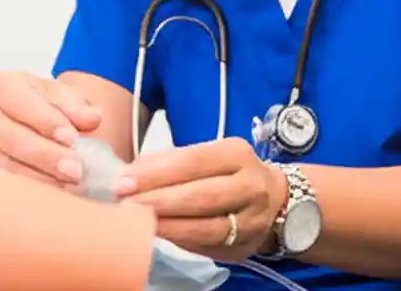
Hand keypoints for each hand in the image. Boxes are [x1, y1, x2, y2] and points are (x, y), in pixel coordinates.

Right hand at [0, 70, 102, 188]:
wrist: (40, 120)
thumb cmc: (49, 106)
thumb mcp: (65, 97)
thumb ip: (78, 106)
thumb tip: (92, 118)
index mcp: (0, 85)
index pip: (19, 101)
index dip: (44, 120)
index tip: (71, 138)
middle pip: (10, 136)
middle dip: (45, 155)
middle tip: (76, 169)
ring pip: (6, 164)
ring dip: (40, 177)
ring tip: (71, 184)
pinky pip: (6, 183)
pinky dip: (33, 189)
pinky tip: (56, 194)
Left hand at [115, 137, 287, 261]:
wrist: (276, 199)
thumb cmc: (229, 173)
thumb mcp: (208, 156)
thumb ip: (171, 162)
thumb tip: (130, 172)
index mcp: (236, 154)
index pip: (193, 161)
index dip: (156, 173)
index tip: (124, 181)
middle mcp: (250, 185)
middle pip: (200, 195)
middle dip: (159, 201)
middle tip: (126, 204)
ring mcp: (252, 219)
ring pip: (206, 226)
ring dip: (167, 226)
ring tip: (138, 223)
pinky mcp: (245, 246)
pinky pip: (208, 246)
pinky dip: (181, 241)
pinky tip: (159, 236)